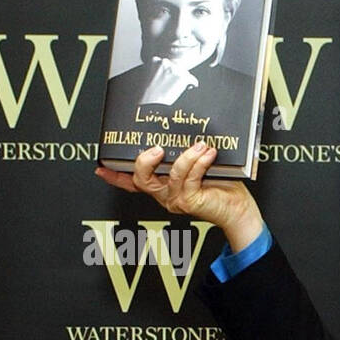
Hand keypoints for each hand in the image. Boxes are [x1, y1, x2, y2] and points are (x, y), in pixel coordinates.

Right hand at [95, 142, 264, 251]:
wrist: (238, 208)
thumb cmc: (221, 186)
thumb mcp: (197, 166)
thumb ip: (183, 154)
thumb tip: (182, 130)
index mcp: (162, 185)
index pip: (132, 182)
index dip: (115, 175)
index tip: (100, 167)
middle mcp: (165, 194)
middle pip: (141, 178)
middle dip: (145, 161)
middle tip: (157, 149)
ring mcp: (176, 199)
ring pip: (170, 175)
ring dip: (186, 156)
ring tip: (200, 146)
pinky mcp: (190, 201)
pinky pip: (189, 178)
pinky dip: (198, 162)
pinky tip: (207, 154)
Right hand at [138, 56, 198, 105]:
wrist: (152, 101)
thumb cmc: (150, 92)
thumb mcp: (151, 75)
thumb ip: (161, 70)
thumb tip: (171, 72)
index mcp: (156, 60)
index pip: (169, 63)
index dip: (172, 71)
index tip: (171, 78)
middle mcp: (166, 62)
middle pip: (178, 66)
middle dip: (179, 74)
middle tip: (175, 84)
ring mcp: (175, 69)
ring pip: (186, 73)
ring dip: (184, 80)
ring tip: (177, 88)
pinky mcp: (183, 77)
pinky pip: (193, 80)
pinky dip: (193, 84)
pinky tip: (188, 88)